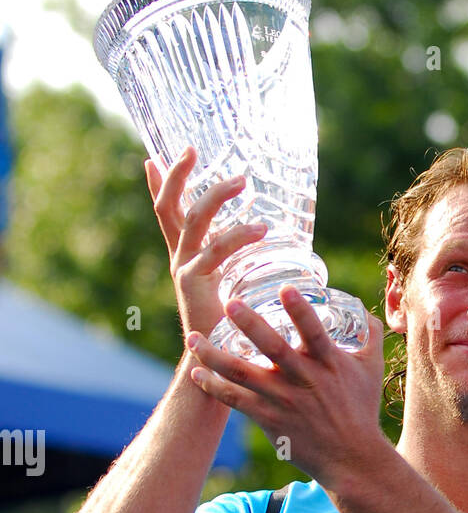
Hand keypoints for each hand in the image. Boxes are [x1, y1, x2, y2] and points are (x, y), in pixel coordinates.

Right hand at [144, 146, 268, 339]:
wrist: (212, 363)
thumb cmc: (229, 327)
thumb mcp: (231, 286)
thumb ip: (240, 266)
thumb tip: (269, 242)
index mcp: (183, 257)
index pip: (166, 213)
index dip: (159, 185)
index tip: (152, 157)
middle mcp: (178, 259)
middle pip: (170, 207)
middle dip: (178, 174)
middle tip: (191, 149)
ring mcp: (184, 269)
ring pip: (195, 220)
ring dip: (217, 196)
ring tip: (242, 181)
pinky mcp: (196, 283)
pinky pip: (217, 249)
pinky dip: (240, 236)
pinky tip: (262, 229)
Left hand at [186, 285, 387, 489]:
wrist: (352, 458)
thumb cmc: (361, 409)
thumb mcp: (372, 368)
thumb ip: (369, 335)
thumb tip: (364, 309)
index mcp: (328, 363)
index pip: (314, 333)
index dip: (300, 311)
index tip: (285, 289)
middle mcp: (303, 380)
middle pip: (272, 349)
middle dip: (249, 325)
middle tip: (228, 304)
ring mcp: (283, 401)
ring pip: (242, 374)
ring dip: (213, 356)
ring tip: (192, 338)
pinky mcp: (268, 420)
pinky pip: (234, 401)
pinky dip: (213, 387)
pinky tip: (196, 374)